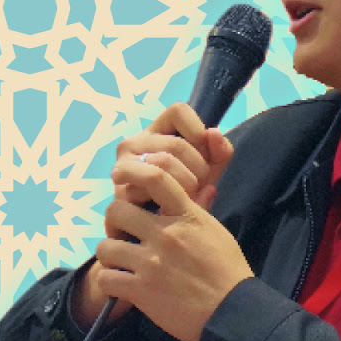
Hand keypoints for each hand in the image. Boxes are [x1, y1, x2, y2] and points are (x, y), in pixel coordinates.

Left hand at [72, 103, 233, 328]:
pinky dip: (109, 280)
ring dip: (109, 252)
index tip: (121, 173)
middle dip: (114, 218)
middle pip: (117, 209)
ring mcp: (151, 263)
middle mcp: (165, 234)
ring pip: (105, 246)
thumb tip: (203, 186)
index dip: (132, 171)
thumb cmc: (228, 269)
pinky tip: (120, 281)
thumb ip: (200, 208)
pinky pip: (106, 278)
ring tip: (118, 258)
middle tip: (121, 229)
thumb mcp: (216, 231)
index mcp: (186, 215)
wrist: (232, 311)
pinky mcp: (141, 290)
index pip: (156, 178)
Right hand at [110, 102, 233, 212]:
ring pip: (162, 163)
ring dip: (185, 183)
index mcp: (157, 129)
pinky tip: (172, 207)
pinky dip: (168, 200)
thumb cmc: (189, 190)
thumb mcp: (210, 169)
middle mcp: (135, 141)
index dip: (198, 130)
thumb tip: (214, 133)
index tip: (206, 153)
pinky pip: (149, 189)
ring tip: (190, 195)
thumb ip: (220, 151)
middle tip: (203, 184)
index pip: (178, 111)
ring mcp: (124, 164)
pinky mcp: (119, 190)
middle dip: (198, 167)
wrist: (168, 230)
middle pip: (175, 143)